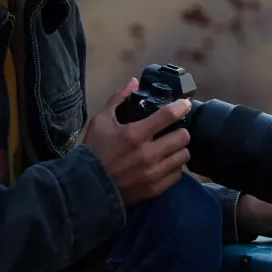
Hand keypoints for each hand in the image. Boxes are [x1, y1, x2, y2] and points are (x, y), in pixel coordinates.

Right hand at [81, 77, 192, 204]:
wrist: (85, 186)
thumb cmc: (94, 150)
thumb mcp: (101, 121)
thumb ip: (118, 99)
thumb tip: (134, 81)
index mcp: (135, 134)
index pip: (168, 115)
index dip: (181, 107)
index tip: (185, 105)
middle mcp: (148, 154)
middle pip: (183, 137)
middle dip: (179, 131)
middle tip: (172, 132)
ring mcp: (153, 173)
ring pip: (183, 156)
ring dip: (178, 150)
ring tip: (170, 149)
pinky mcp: (155, 189)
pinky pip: (177, 175)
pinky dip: (173, 168)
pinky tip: (165, 165)